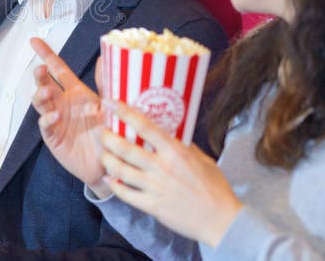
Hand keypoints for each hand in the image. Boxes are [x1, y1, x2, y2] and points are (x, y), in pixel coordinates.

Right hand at [30, 38, 111, 197]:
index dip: (46, 54)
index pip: (59, 69)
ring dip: (41, 94)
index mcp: (77, 93)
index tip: (34, 41)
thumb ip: (106, 84)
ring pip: (40, 102)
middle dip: (40, 75)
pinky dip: (47, 118)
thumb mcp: (110, 107)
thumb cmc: (111, 134)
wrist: (110, 164)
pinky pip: (45, 124)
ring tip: (47, 92)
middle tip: (41, 69)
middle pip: (45, 83)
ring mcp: (56, 119)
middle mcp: (63, 103)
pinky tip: (55, 115)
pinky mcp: (53, 136)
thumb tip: (104, 58)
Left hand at [101, 101, 242, 246]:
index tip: (111, 103)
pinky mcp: (152, 206)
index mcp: (175, 152)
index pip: (145, 127)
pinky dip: (114, 185)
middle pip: (125, 149)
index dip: (125, 113)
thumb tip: (171, 131)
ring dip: (107, 160)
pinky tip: (109, 179)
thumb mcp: (203, 159)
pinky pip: (126, 194)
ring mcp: (156, 187)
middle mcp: (162, 167)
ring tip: (103, 154)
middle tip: (102, 133)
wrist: (222, 220)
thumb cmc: (215, 188)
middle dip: (108, 138)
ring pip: (121, 170)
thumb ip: (184, 145)